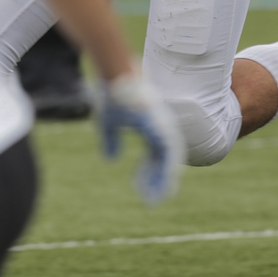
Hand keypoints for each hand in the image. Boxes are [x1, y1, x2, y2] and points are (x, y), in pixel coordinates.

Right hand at [97, 74, 183, 204]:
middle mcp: (160, 127)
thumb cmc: (113, 95)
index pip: (153, 154)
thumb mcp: (108, 122)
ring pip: (170, 161)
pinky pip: (169, 158)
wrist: (118, 77)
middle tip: (150, 200)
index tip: (140, 187)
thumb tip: (111, 159)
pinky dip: (166, 175)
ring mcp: (164, 128)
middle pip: (162, 160)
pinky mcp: (163, 129)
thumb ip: (111, 140)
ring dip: (163, 182)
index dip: (146, 171)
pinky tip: (160, 187)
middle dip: (156, 180)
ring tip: (156, 200)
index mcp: (149, 125)